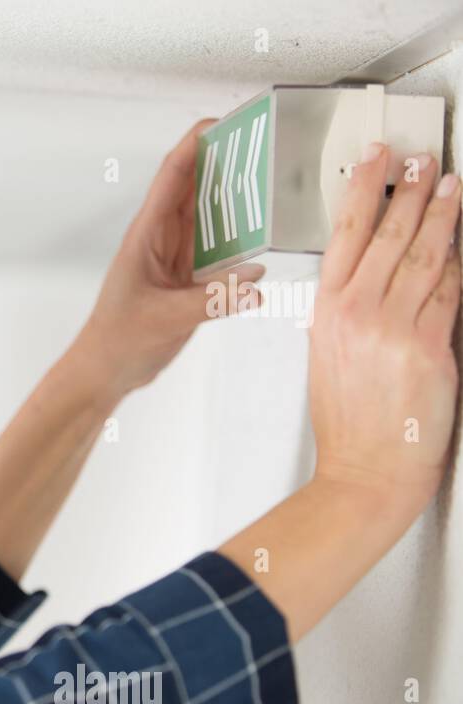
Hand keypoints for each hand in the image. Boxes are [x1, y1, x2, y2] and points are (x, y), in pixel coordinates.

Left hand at [75, 118, 264, 395]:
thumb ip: (211, 300)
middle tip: (263, 142)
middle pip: (197, 186)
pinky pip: (219, 247)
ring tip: (271, 177)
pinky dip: (241, 238)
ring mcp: (175, 257)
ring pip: (210, 215)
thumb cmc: (117, 341)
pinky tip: (264, 233)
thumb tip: (255, 280)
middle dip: (226, 160)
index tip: (226, 120)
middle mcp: (162, 238)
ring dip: (236, 197)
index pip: (173, 174)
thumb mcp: (165, 319)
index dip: (197, 142)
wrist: (106, 372)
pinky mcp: (188, 278)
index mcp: (147, 234)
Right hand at [308, 143, 460, 513]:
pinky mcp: (429, 346)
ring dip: (442, 213)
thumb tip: (384, 273)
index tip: (375, 159)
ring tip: (451, 184)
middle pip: (387, 235)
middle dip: (410, 190)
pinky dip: (458, 263)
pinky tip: (461, 243)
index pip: (345, 235)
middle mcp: (357, 314)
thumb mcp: (332, 356)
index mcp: (328, 313)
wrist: (366, 469)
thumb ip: (353, 312)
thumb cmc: (350, 422)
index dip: (363, 190)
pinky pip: (449, 291)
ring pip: (422, 254)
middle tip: (423, 160)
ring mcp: (393, 327)